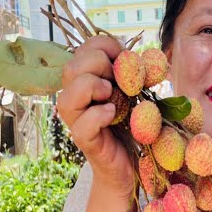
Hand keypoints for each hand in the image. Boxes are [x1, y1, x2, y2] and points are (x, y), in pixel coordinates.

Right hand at [55, 35, 134, 196]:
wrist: (134, 164)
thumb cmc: (135, 125)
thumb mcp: (139, 93)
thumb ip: (137, 74)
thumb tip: (144, 57)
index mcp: (88, 80)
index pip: (84, 49)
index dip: (105, 46)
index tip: (126, 58)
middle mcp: (76, 97)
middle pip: (71, 68)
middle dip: (99, 65)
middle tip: (119, 81)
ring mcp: (78, 120)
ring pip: (67, 95)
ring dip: (94, 88)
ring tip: (113, 96)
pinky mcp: (85, 141)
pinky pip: (81, 125)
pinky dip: (99, 115)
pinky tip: (114, 115)